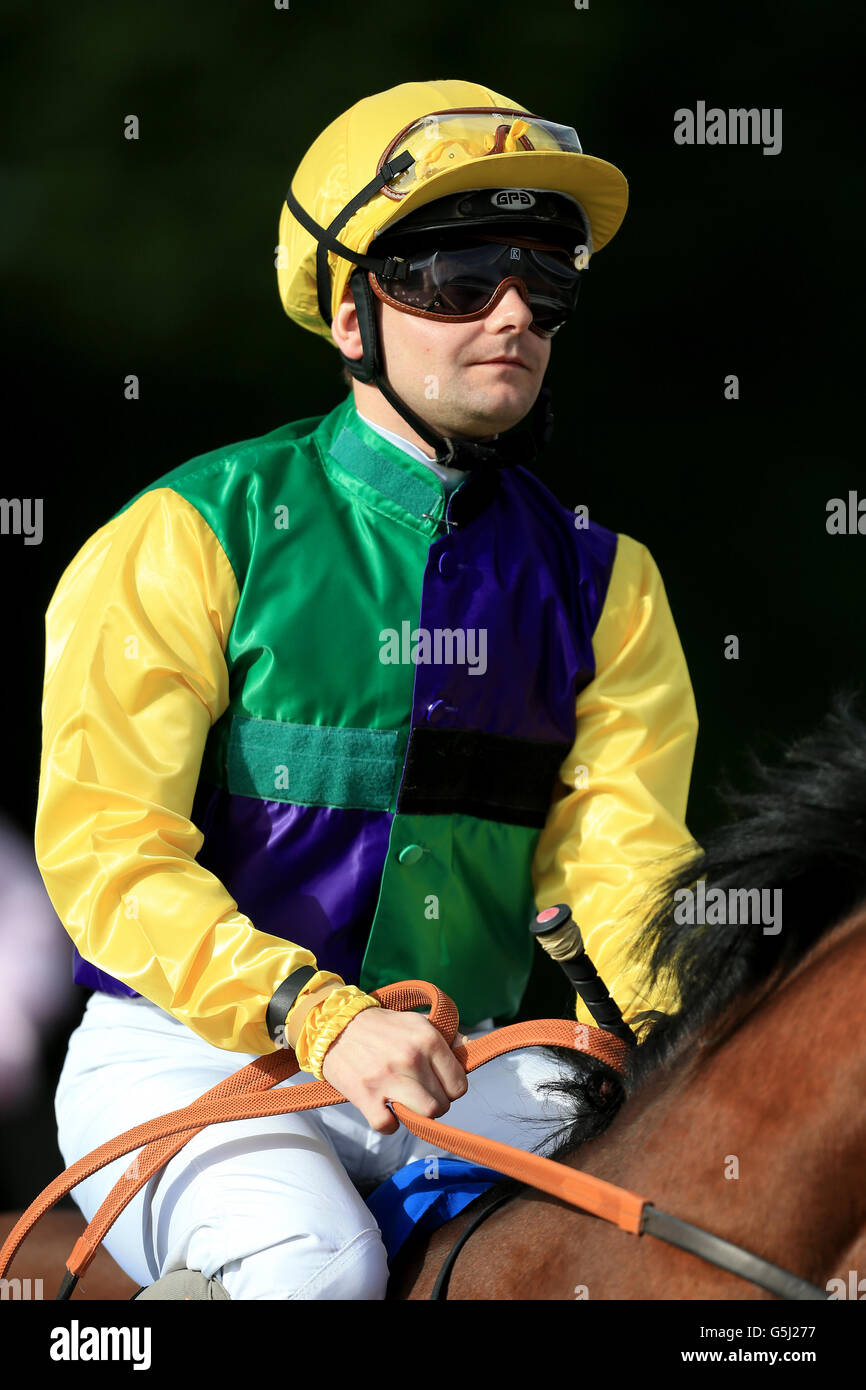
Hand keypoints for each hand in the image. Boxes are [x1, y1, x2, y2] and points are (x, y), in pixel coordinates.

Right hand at [320, 1006, 468, 1134]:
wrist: (336, 1025)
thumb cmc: (382, 1027)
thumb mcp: (416, 1022)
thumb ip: (446, 1037)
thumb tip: (467, 1048)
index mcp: (428, 1039)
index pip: (459, 1085)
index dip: (449, 1090)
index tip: (437, 1086)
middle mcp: (411, 1058)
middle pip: (442, 1105)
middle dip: (433, 1104)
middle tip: (418, 1094)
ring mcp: (388, 1078)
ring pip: (423, 1116)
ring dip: (415, 1115)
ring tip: (404, 1102)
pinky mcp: (365, 1095)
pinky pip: (389, 1126)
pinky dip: (388, 1124)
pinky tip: (384, 1109)